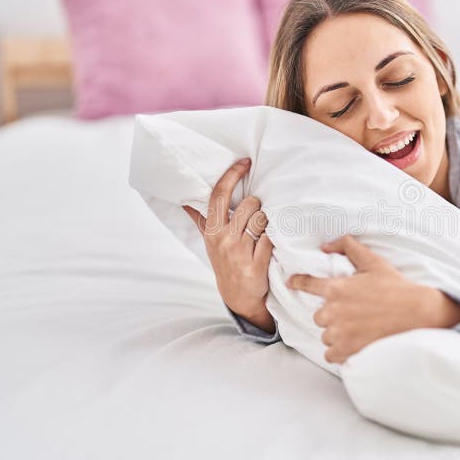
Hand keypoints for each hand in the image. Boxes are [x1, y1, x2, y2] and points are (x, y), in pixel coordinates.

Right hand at [183, 158, 273, 319]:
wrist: (239, 297)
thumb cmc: (226, 262)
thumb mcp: (209, 241)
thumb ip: (201, 219)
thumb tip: (186, 200)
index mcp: (212, 231)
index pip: (219, 195)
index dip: (232, 175)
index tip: (245, 162)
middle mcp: (224, 239)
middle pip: (250, 205)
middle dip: (257, 207)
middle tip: (254, 219)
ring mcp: (240, 252)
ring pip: (262, 219)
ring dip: (266, 223)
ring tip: (260, 233)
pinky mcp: (257, 265)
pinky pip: (271, 238)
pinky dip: (274, 238)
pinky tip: (269, 245)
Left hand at [286, 234, 459, 363]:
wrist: (417, 313)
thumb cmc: (396, 287)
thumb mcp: (373, 262)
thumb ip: (348, 247)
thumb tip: (325, 246)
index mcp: (337, 288)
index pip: (308, 285)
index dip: (298, 283)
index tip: (291, 283)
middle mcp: (334, 310)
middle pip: (318, 316)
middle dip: (331, 316)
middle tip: (352, 314)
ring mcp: (340, 331)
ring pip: (325, 335)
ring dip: (336, 334)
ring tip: (356, 330)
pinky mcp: (348, 349)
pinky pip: (331, 354)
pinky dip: (338, 352)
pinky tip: (352, 346)